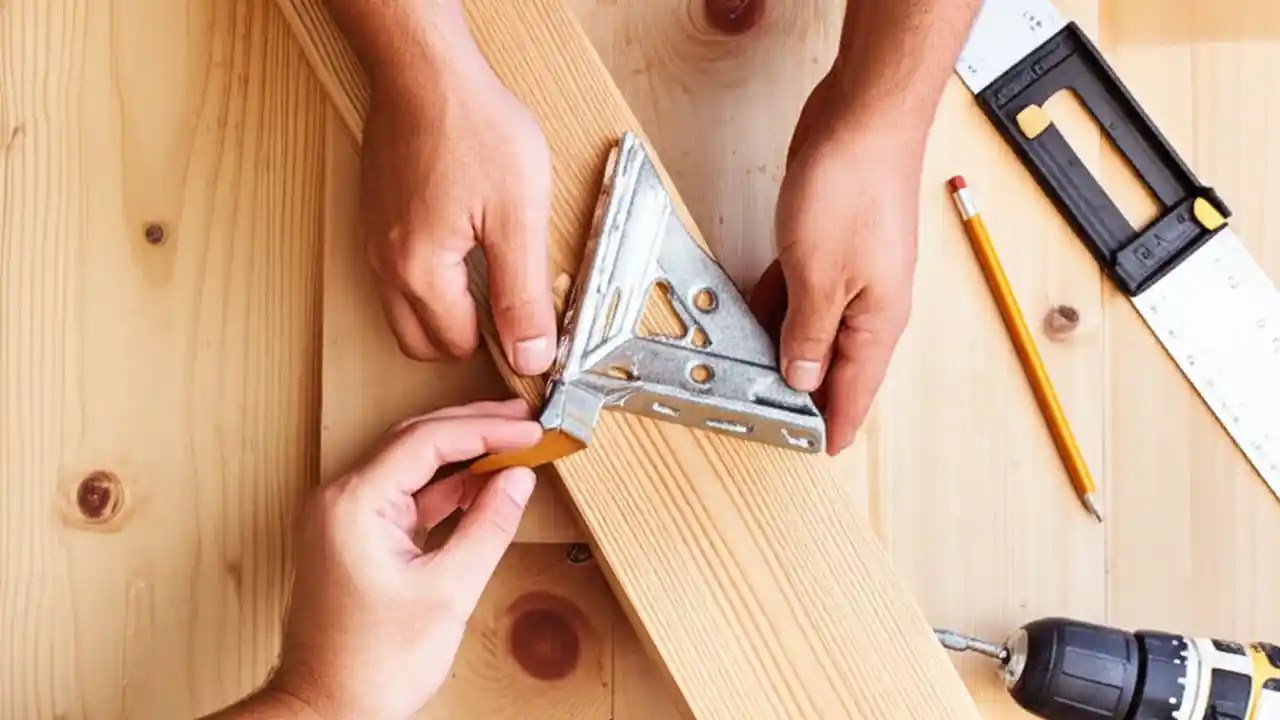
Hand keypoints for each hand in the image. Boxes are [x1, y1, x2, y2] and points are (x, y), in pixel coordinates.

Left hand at [265, 400, 542, 718]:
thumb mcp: (447, 593)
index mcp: (354, 504)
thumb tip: (517, 480)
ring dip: (464, 455)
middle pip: (416, 440)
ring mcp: (346, 516)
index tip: (527, 429)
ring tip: (513, 446)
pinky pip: (407, 494)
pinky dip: (447, 488)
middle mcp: (341, 500)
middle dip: (475, 428)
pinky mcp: (357, 535)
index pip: (426, 440)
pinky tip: (484, 485)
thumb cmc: (370, 665)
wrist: (328, 709)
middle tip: (525, 422)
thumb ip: (487, 527)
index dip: (484, 429)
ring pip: (412, 464)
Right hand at [359, 9, 556, 374]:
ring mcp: (376, 240)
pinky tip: (467, 248)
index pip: (457, 347)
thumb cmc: (469, 125)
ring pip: (407, 309)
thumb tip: (530, 354)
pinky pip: (399, 274)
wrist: (424, 70)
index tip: (532, 327)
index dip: (501, 345)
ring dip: (448, 310)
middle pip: (423, 340)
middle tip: (511, 311)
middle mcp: (386, 263)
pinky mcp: (377, 218)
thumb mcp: (517, 215)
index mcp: (419, 270)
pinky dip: (432, 280)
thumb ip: (523, 293)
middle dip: (468, 338)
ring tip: (493, 277)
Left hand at [751, 72, 922, 455]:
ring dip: (784, 350)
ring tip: (752, 376)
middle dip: (804, 393)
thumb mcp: (820, 276)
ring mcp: (848, 274)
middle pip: (834, 364)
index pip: (855, 392)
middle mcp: (868, 304)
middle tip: (770, 418)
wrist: (862, 119)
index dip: (833, 425)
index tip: (814, 452)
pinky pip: (800, 293)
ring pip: (813, 328)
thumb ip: (809, 333)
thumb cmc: (855, 187)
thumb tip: (801, 377)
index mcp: (877, 321)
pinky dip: (777, 309)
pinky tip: (753, 320)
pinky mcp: (827, 246)